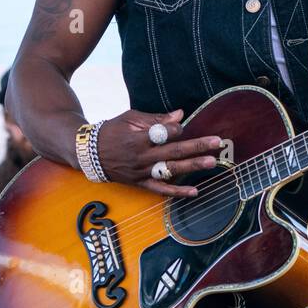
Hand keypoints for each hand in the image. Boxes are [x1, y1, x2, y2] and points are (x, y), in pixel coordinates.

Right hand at [96, 108, 221, 196]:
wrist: (89, 154)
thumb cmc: (112, 131)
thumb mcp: (130, 118)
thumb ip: (157, 119)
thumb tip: (180, 115)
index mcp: (138, 138)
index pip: (164, 133)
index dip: (176, 128)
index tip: (181, 125)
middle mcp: (141, 156)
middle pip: (173, 151)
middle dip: (197, 146)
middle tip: (217, 142)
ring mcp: (142, 172)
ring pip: (170, 170)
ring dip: (192, 166)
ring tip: (211, 162)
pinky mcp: (140, 183)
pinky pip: (161, 190)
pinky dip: (177, 192)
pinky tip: (194, 192)